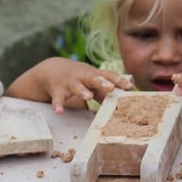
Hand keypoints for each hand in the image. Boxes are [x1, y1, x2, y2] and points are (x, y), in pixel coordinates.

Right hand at [6, 57, 133, 114]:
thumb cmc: (80, 77)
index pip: (108, 75)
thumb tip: (121, 102)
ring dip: (82, 91)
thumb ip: (105, 90)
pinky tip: (59, 112)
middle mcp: (82, 76)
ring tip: (88, 97)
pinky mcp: (57, 90)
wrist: (52, 68)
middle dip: (102, 82)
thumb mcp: (92, 81)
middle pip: (93, 78)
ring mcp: (69, 82)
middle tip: (110, 88)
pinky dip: (58, 105)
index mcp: (94, 74)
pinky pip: (57, 98)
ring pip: (76, 86)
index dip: (119, 80)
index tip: (130, 87)